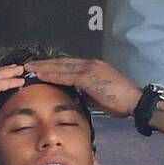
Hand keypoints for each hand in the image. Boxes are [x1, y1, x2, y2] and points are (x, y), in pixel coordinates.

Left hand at [22, 57, 141, 117]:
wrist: (134, 101)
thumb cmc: (121, 101)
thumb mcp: (100, 96)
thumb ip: (87, 93)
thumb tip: (76, 96)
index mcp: (93, 67)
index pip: (69, 65)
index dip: (54, 66)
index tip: (41, 68)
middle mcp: (90, 64)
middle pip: (62, 62)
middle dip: (45, 64)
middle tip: (29, 65)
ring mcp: (89, 68)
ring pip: (61, 66)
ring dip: (44, 67)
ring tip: (29, 68)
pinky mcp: (88, 77)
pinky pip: (65, 75)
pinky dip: (52, 75)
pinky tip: (40, 75)